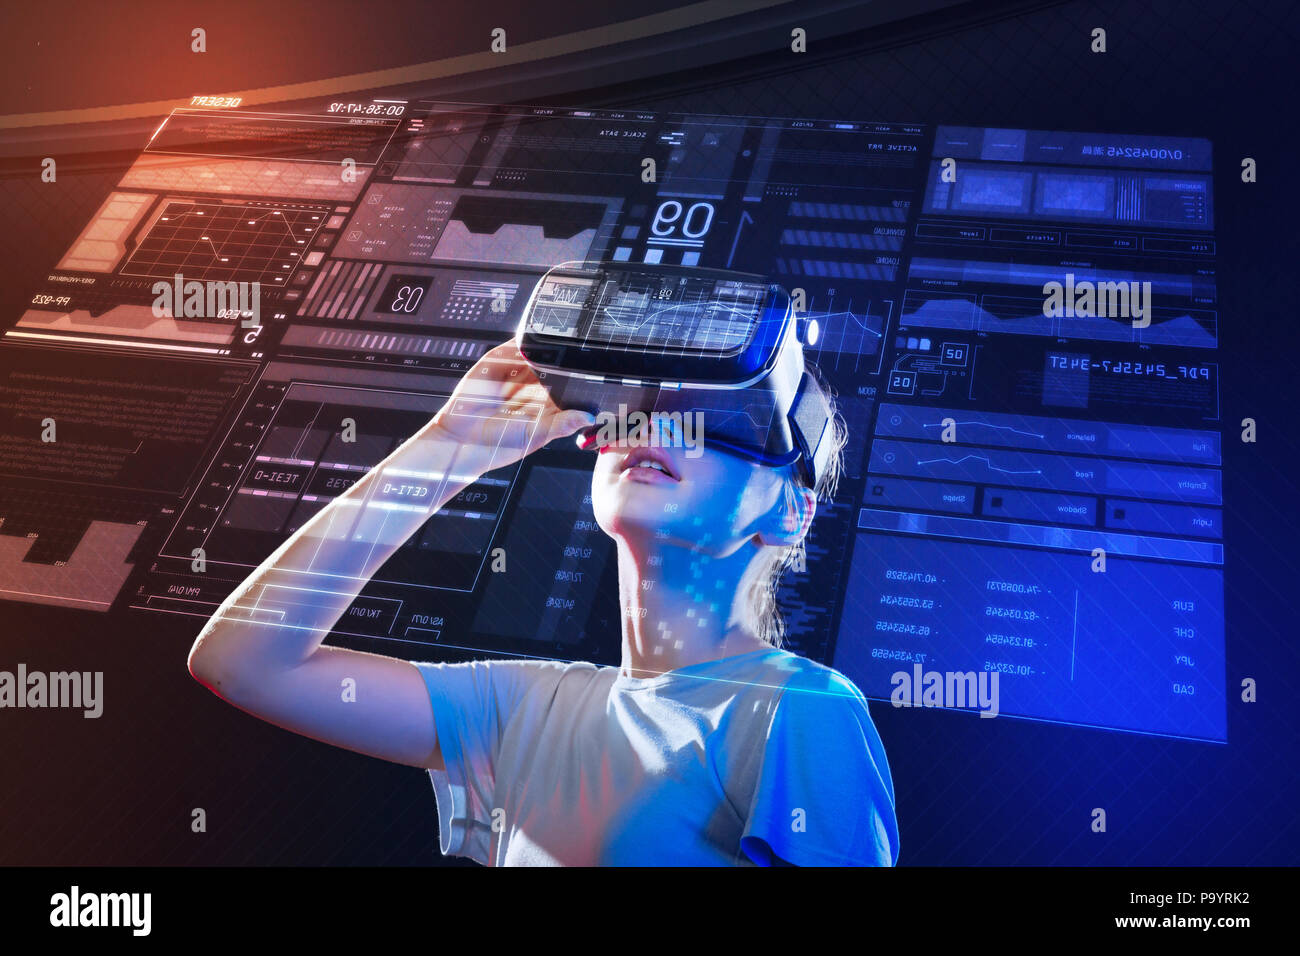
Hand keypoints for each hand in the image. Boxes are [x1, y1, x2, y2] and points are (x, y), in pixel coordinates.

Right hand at [429, 339, 594, 470]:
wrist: (461, 440)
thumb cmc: (497, 444)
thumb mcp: (535, 435)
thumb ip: (562, 424)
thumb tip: (588, 417)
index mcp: (548, 405)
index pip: (571, 386)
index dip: (583, 379)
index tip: (599, 371)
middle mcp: (534, 387)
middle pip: (557, 366)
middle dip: (569, 359)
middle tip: (586, 349)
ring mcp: (516, 373)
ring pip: (539, 353)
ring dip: (550, 345)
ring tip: (564, 337)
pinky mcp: (498, 362)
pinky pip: (515, 345)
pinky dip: (525, 339)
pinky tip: (536, 336)